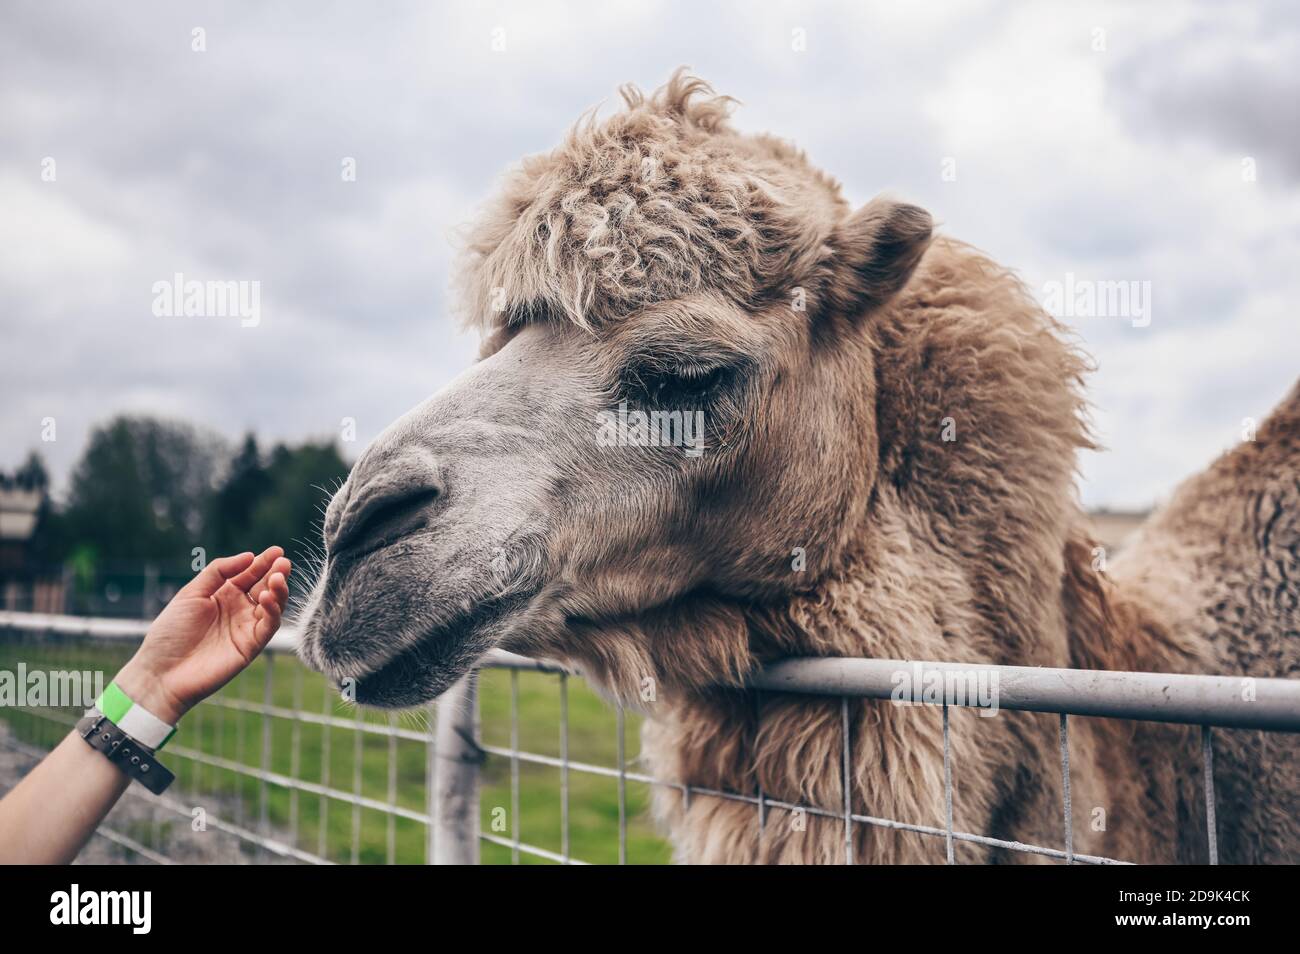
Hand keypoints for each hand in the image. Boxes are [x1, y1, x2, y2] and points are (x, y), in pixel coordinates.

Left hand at [114, 547, 291, 724]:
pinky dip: (273, 611)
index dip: (263, 562)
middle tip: (283, 562)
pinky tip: (267, 598)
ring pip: (273, 605)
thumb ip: (218, 572)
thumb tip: (249, 556)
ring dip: (279, 590)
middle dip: (276, 574)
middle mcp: (239, 609)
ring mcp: (246, 627)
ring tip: (277, 577)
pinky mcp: (251, 646)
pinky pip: (269, 625)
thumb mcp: (191, 593)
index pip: (250, 574)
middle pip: (266, 587)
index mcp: (224, 595)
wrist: (161, 672)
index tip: (276, 550)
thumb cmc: (171, 632)